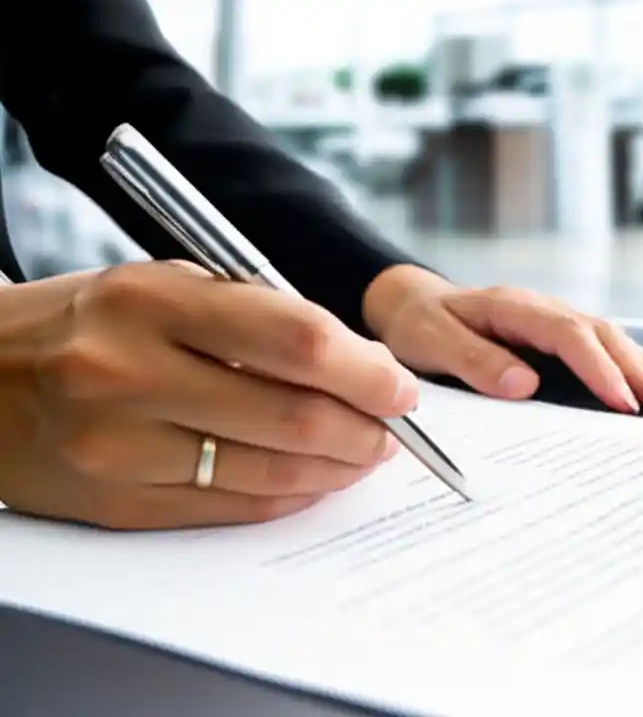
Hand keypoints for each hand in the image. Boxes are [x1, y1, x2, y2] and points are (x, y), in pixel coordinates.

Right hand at [0, 261, 419, 529]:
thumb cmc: (90, 322)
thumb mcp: (164, 287)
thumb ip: (257, 318)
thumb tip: (358, 366)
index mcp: (150, 302)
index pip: (294, 340)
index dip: (365, 370)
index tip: (400, 387)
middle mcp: (129, 375)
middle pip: (292, 415)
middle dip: (364, 428)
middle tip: (392, 429)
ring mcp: (119, 448)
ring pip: (269, 471)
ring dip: (336, 467)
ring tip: (361, 452)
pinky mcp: (116, 504)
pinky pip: (231, 507)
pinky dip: (288, 493)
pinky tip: (311, 478)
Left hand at [362, 265, 642, 413]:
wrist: (411, 304)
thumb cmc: (419, 325)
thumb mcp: (430, 342)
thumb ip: (474, 360)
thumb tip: (524, 384)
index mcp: (514, 308)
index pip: (568, 336)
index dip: (599, 368)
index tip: (623, 402)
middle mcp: (543, 309)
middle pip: (601, 335)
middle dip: (638, 370)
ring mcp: (554, 320)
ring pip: (611, 339)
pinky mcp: (558, 336)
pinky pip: (604, 346)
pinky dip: (637, 363)